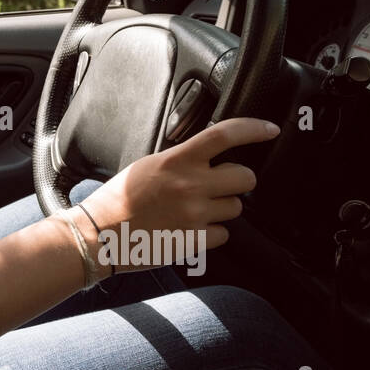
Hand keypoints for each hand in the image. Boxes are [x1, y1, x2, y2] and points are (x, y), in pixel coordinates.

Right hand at [75, 118, 279, 274]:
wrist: (100, 234)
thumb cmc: (118, 199)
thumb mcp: (149, 165)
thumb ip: (181, 160)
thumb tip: (210, 156)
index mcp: (176, 161)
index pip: (224, 135)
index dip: (253, 129)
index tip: (269, 130)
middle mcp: (190, 185)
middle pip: (245, 177)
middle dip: (238, 180)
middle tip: (221, 184)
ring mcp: (195, 214)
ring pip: (236, 207)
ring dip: (223, 208)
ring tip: (196, 209)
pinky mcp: (194, 241)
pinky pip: (223, 233)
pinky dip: (211, 232)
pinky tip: (189, 228)